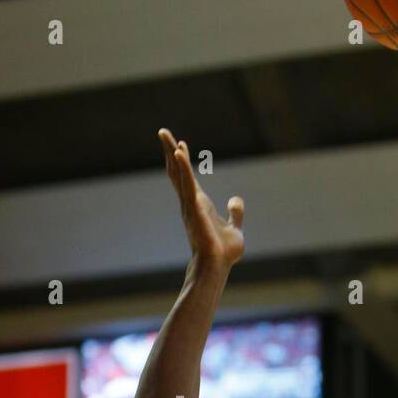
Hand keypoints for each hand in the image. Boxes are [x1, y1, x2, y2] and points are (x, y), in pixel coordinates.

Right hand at [159, 128, 243, 268]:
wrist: (218, 265)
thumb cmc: (223, 252)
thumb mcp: (235, 228)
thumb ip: (235, 213)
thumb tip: (235, 200)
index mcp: (199, 204)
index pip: (187, 178)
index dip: (183, 161)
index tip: (180, 145)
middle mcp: (191, 201)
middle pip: (177, 171)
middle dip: (170, 151)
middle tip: (163, 132)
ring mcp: (190, 204)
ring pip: (179, 173)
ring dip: (172, 152)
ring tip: (165, 134)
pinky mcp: (194, 207)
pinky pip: (187, 183)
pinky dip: (183, 167)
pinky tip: (179, 152)